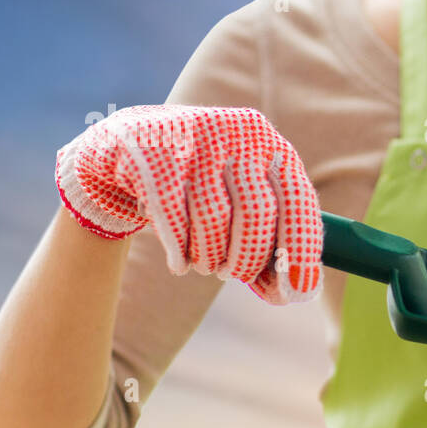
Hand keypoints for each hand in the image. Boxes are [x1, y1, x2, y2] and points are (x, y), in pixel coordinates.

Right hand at [55, 104, 321, 304]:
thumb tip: (289, 294)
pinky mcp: (153, 148)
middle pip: (256, 211)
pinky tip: (178, 263)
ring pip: (212, 216)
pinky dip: (178, 248)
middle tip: (230, 275)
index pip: (299, 200)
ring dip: (208, 256)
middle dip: (245, 258)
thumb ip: (265, 248)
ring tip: (203, 264)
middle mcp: (241, 134)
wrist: (125, 149)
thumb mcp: (238, 209)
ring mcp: (196, 135)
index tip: (298, 291)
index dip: (300, 248)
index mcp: (274, 148)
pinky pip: (171, 213)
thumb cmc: (197, 189)